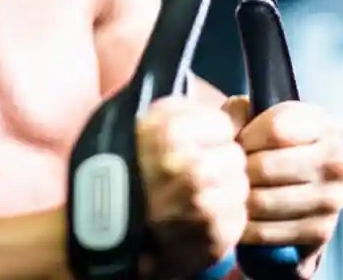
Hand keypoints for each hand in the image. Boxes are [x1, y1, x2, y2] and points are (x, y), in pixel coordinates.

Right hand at [135, 96, 248, 278]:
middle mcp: (192, 168)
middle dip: (217, 161)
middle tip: (192, 173)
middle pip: (235, 155)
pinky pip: (238, 216)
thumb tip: (241, 106)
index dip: (206, 134)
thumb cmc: (119, 174)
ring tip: (192, 196)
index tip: (190, 145)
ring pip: (240, 185)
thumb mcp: (140, 125)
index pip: (222, 124)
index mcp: (170, 133)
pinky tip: (196, 217)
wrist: (101, 235)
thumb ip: (187, 109)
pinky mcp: (215, 236)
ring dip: (222, 190)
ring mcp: (205, 205)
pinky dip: (222, 217)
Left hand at [236, 99, 342, 276]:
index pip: (276, 129)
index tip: (234, 144)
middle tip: (224, 174)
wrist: (287, 188)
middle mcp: (336, 160)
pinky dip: (244, 228)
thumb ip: (237, 114)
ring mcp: (332, 198)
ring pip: (263, 201)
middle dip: (236, 172)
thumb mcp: (252, 119)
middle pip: (266, 167)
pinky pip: (267, 232)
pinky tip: (237, 218)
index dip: (245, 137)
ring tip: (228, 193)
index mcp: (323, 124)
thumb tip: (226, 128)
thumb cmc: (264, 146)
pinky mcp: (321, 231)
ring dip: (237, 200)